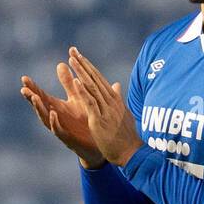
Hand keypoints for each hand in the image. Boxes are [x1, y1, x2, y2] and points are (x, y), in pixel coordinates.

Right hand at [19, 66, 104, 166]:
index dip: (33, 88)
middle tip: (23, 89)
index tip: (24, 78)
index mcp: (57, 107)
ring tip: (34, 98)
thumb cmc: (86, 120)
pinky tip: (53, 113)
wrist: (100, 142)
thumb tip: (61, 63)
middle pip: (40, 107)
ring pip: (46, 119)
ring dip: (39, 109)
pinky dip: (55, 123)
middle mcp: (56, 118)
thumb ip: (68, 83)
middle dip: (31, 98)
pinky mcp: (69, 139)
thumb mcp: (76, 98)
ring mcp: (61, 129)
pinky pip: (59, 131)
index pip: (42, 96)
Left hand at [66, 47, 143, 166]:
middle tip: (73, 50)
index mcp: (114, 100)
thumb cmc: (127, 136)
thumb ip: (118, 98)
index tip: (79, 55)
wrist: (131, 153)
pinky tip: (76, 82)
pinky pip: (91, 104)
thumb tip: (117, 85)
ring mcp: (106, 110)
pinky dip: (83, 92)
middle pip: (95, 79)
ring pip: (92, 88)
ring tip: (72, 60)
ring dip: (82, 73)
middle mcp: (110, 102)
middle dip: (83, 64)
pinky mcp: (100, 120)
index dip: (89, 66)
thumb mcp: (123, 113)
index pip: (100, 79)